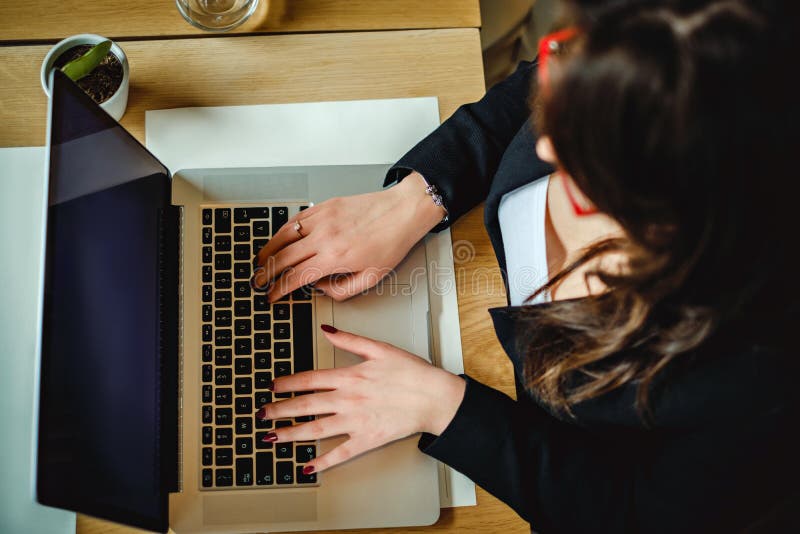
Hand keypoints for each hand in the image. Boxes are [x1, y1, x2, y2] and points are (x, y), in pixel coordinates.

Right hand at [252, 172, 445, 301]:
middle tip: (258, 282)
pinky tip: (279, 240)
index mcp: (335, 258)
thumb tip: (321, 289)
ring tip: (260, 262)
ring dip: (267, 251)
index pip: (296, 277)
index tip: (271, 296)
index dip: (279, 289)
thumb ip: (342, 290)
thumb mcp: (371, 278)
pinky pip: (295, 220)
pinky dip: (282, 232)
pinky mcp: (324, 206)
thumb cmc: (391, 241)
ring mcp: (322, 218)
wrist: (403, 211)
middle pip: (282, 257)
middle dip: (265, 273)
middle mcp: (324, 237)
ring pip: (283, 236)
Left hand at [255, 325, 465, 473]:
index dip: (288, 384)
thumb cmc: (412, 373)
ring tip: (272, 438)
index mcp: (349, 377)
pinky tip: (307, 467)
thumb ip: (349, 340)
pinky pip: (339, 453)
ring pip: (315, 430)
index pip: (310, 380)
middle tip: (262, 414)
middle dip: (280, 410)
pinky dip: (322, 462)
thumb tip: (327, 330)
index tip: (273, 386)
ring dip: (290, 434)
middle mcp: (348, 400)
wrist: (434, 397)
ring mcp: (355, 422)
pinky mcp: (367, 440)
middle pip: (306, 406)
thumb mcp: (379, 348)